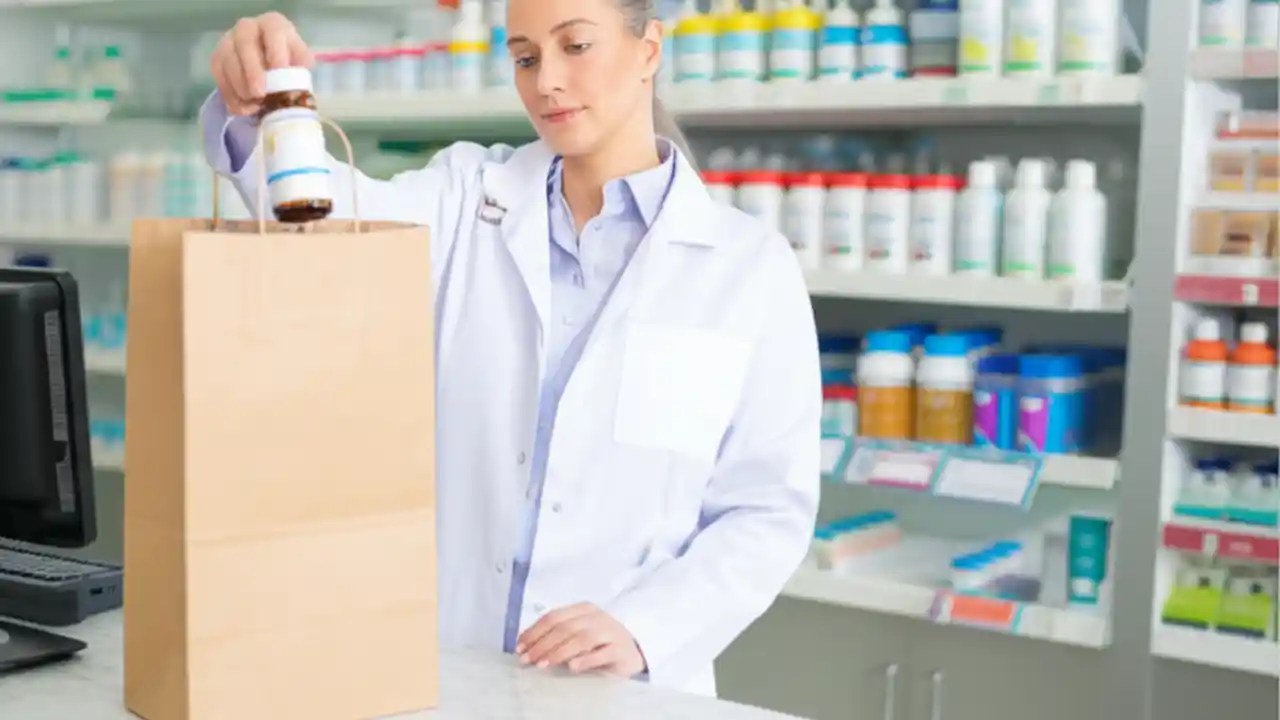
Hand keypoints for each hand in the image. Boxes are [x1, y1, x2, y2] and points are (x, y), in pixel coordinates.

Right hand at [210, 12, 314, 115]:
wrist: (270, 69)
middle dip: (252, 70)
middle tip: (260, 94)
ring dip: (238, 85)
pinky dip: (229, 93)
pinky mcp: (217, 59)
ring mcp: (229, 42)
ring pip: (227, 59)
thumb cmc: (289, 63)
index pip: (273, 31)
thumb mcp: (300, 61)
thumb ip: (301, 64)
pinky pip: (218, 74)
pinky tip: (241, 108)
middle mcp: (247, 28)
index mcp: (272, 25)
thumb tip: (299, 75)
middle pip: (245, 43)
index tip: (280, 72)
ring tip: (252, 105)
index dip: (276, 51)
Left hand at [515, 603, 645, 676]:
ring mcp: (610, 631)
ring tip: (543, 664)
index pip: (554, 617)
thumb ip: (558, 636)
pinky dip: (585, 659)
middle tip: (528, 659)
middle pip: (564, 627)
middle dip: (542, 644)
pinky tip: (572, 667)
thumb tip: (527, 647)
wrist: (634, 651)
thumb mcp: (578, 634)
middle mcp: (597, 616)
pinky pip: (601, 653)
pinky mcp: (621, 649)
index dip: (534, 631)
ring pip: (581, 638)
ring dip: (559, 652)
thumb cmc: (600, 643)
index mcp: (583, 609)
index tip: (519, 647)